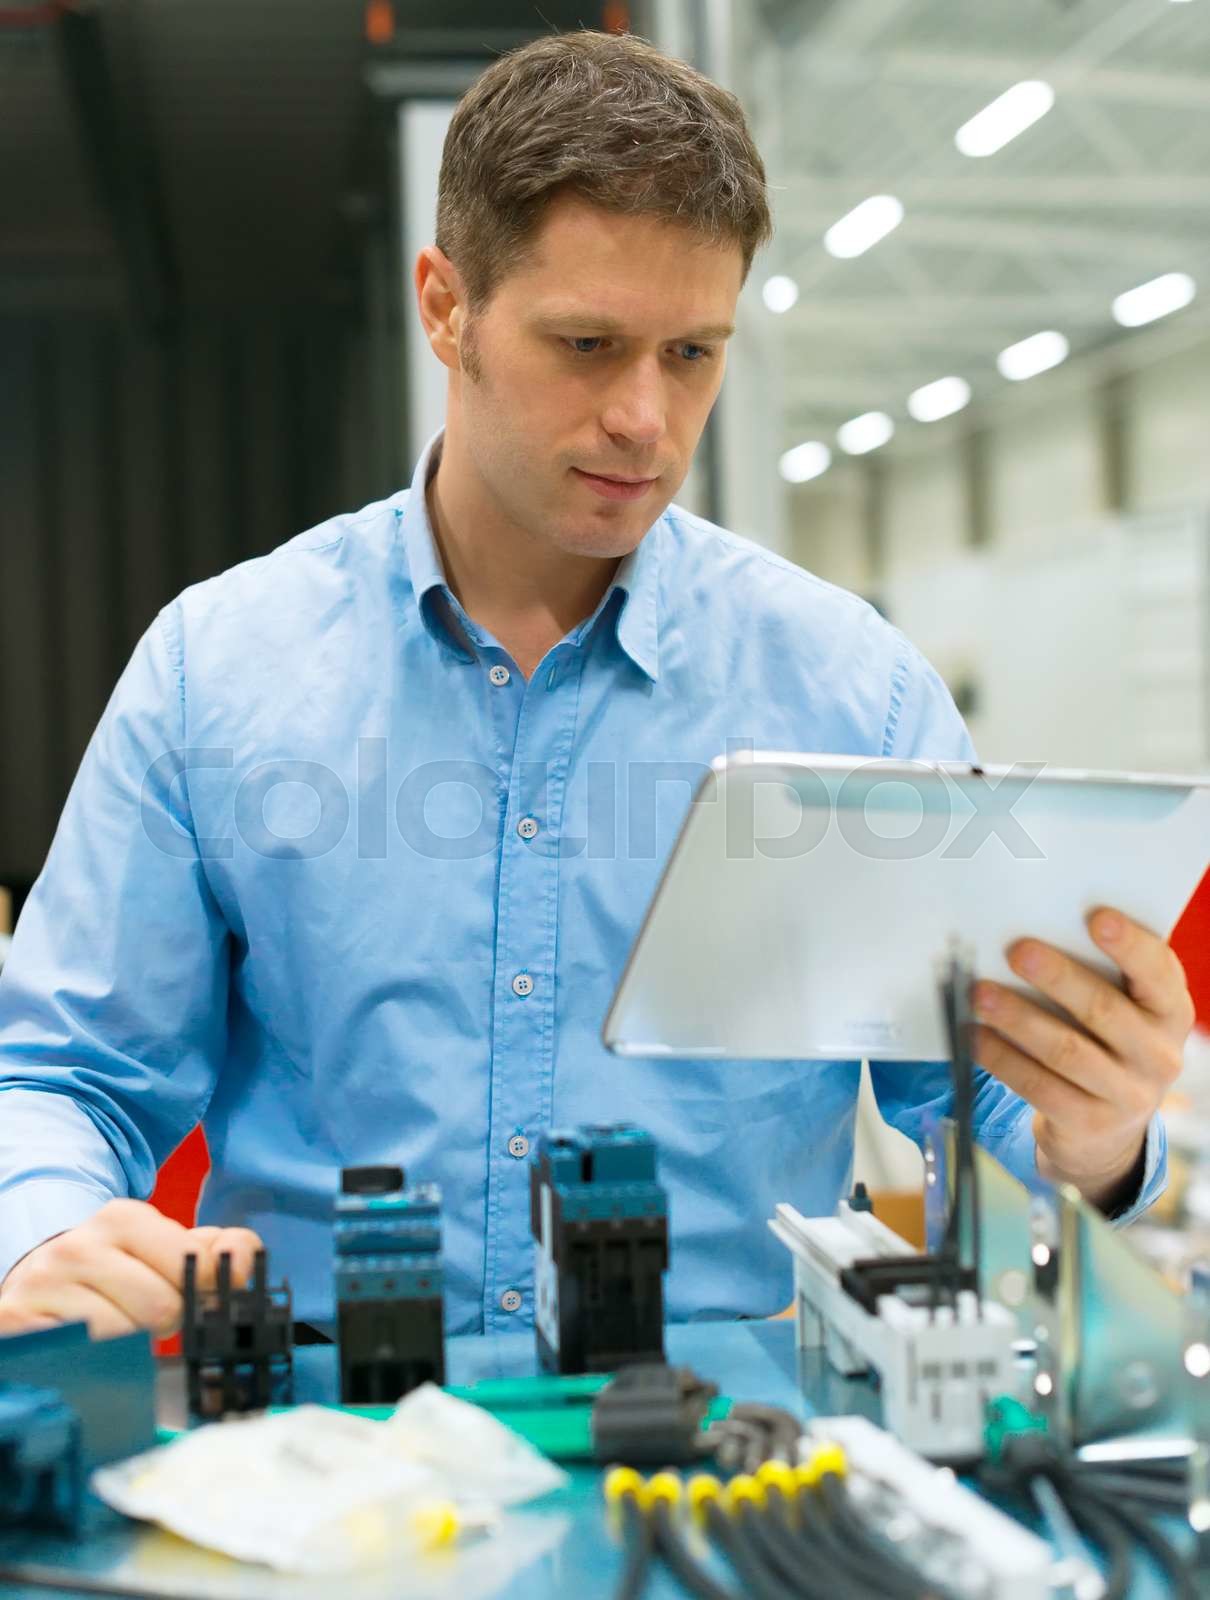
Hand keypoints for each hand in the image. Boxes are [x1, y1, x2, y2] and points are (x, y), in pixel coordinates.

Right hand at [0, 1199, 263, 1339]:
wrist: (35, 1280)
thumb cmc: (114, 1267)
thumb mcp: (163, 1245)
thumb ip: (214, 1248)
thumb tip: (242, 1258)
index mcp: (124, 1217)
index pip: (195, 1265)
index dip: (203, 1291)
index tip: (196, 1297)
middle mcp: (79, 1244)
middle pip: (162, 1309)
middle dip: (165, 1322)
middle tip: (146, 1315)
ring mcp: (44, 1283)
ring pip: (122, 1338)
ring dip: (128, 1345)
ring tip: (114, 1326)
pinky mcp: (17, 1321)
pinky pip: (82, 1358)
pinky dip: (93, 1361)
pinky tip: (87, 1343)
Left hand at [971, 907, 1192, 1209]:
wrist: (1110, 1130)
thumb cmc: (1108, 1041)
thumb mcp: (1123, 1009)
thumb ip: (1101, 973)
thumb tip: (1035, 928)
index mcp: (1170, 1012)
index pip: (1157, 973)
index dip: (1130, 945)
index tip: (1096, 917)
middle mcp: (1158, 1055)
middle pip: (1103, 1010)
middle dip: (1058, 977)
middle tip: (1017, 950)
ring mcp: (1127, 1095)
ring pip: (1065, 1050)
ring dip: (1017, 1018)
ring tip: (980, 993)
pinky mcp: (1089, 1123)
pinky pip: (1038, 1085)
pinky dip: (1002, 1058)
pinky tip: (975, 1036)